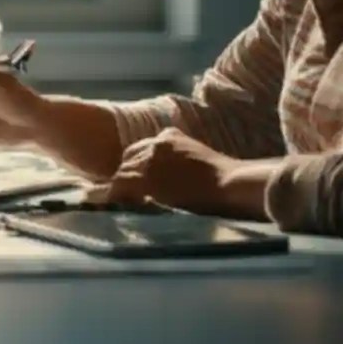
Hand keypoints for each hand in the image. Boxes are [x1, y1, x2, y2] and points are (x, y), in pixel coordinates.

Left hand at [88, 128, 262, 216]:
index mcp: (170, 137)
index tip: (135, 180)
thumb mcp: (200, 162)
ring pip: (122, 174)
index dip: (136, 167)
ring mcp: (148, 159)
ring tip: (113, 203)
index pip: (141, 150)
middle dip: (126, 176)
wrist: (231, 185)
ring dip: (120, 189)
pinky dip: (114, 197)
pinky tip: (111, 206)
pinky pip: (119, 187)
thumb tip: (170, 184)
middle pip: (128, 160)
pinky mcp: (145, 177)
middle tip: (122, 195)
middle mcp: (155, 143)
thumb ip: (180, 165)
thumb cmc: (226, 181)